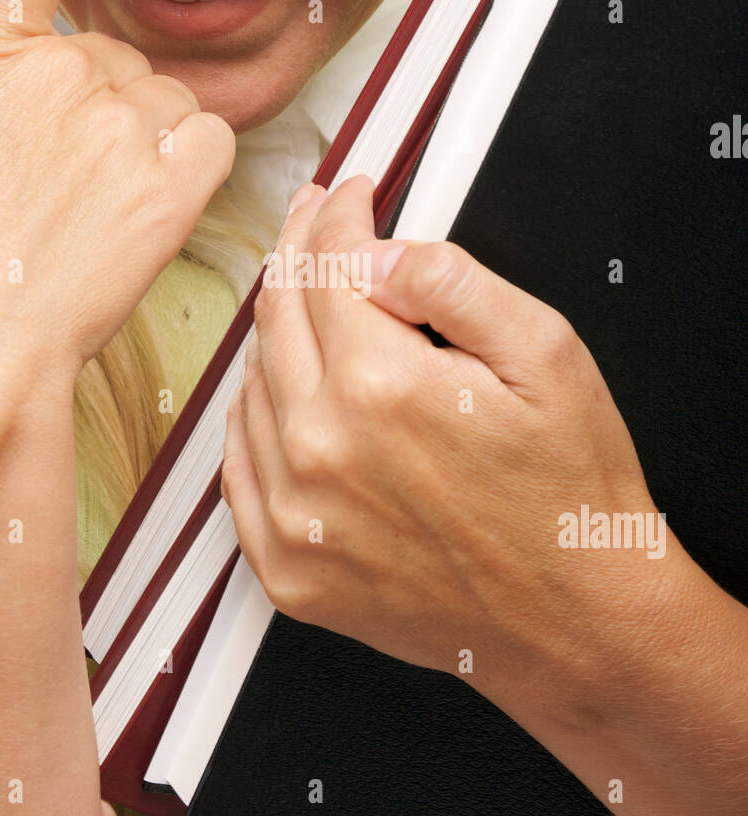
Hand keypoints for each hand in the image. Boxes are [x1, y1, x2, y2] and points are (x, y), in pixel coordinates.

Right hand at [0, 0, 233, 441]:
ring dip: (147, 146)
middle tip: (59, 187)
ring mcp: (121, 119)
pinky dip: (190, 170)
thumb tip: (14, 84)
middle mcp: (59, 68)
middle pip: (119, 63)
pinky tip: (141, 214)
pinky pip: (212, 141)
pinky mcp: (172, 176)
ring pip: (167, 105)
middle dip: (104, 113)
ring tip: (90, 215)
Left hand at [221, 175, 695, 729]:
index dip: (337, 214)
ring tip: (306, 297)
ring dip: (274, 329)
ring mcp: (296, 518)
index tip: (349, 194)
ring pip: (251, 384)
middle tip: (315, 218)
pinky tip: (277, 389)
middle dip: (298, 251)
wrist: (576, 621)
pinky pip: (238, 466)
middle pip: (278, 316)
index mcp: (380, 389)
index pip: (327, 268)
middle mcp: (320, 452)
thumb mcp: (546, 356)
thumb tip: (378, 251)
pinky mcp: (289, 569)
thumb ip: (452, 283)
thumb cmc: (569, 495)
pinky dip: (252, 413)